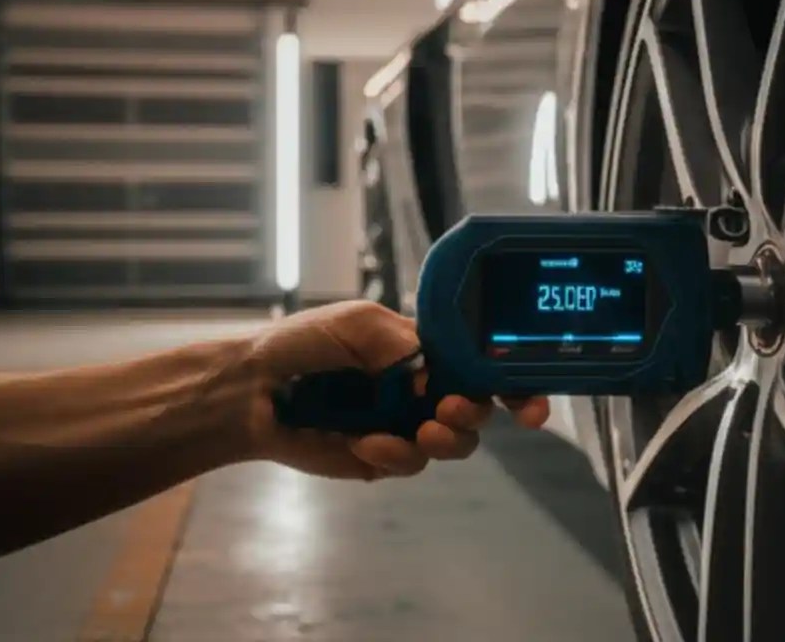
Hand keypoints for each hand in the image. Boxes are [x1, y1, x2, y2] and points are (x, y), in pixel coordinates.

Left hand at [246, 300, 548, 479]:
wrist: (254, 389)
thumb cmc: (303, 344)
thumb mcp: (356, 321)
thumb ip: (400, 339)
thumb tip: (432, 366)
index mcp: (428, 350)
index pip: (483, 364)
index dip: (514, 383)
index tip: (530, 402)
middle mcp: (426, 388)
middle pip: (480, 408)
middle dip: (477, 412)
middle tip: (449, 408)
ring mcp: (408, 424)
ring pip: (457, 442)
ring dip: (448, 438)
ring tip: (422, 430)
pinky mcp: (385, 457)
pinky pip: (412, 462)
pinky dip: (396, 453)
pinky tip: (367, 442)